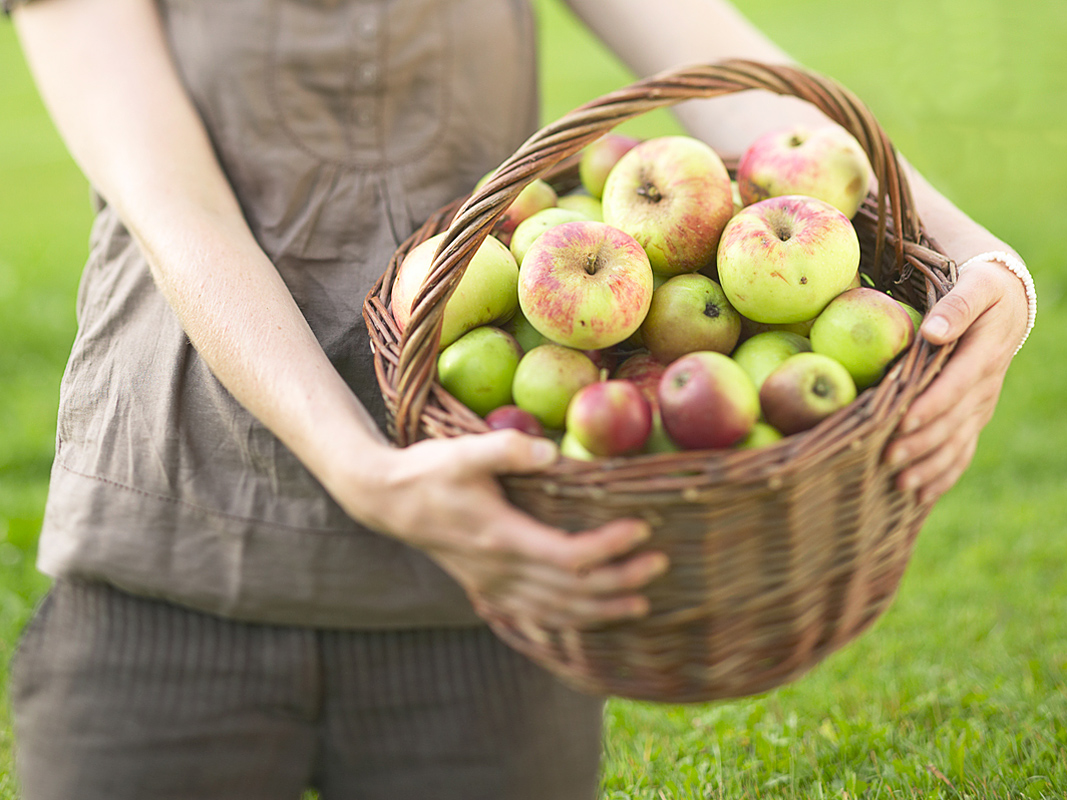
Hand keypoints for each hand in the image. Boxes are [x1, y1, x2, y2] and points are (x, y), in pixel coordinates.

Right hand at [345, 429, 668, 629]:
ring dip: (603, 609)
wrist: (387, 501)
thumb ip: (507, 448)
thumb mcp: (464, 450)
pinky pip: (537, 616)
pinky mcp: (488, 589)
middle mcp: (500, 570)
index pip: (568, 555)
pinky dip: (571, 620)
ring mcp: (493, 585)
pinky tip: (593, 617)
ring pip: (558, 612)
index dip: (609, 548)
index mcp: (501, 537)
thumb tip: (551, 451)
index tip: (642, 529)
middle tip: (660, 564)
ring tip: (642, 602)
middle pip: (572, 590)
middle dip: (621, 581)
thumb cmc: (428, 471)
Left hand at [885, 259, 1028, 501]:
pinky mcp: (974, 417)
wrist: (1007, 303)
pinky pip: (962, 451)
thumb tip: (933, 331)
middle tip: (888, 459)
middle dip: (921, 443)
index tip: (903, 421)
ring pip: (958, 443)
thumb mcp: (976, 286)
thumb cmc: (981, 288)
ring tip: (901, 485)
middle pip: (953, 421)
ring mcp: (980, 405)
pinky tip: (920, 495)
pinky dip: (943, 474)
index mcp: (983, 354)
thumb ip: (956, 307)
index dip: (931, 405)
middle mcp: (984, 386)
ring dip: (931, 467)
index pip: (956, 385)